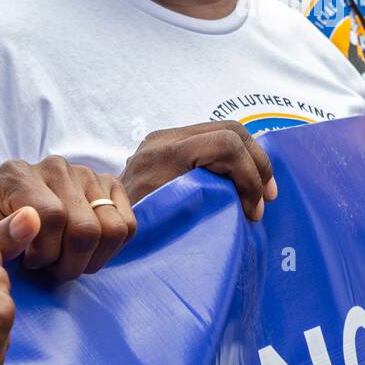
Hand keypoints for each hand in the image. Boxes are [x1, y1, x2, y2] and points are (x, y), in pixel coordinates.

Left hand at [0, 157, 135, 280]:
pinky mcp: (110, 184)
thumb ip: (0, 238)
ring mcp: (86, 172)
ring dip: (93, 259)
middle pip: (85, 229)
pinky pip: (128, 226)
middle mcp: (55, 166)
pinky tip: (86, 250)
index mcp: (17, 174)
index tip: (31, 262)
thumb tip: (30, 220)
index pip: (52, 217)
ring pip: (113, 229)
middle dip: (70, 264)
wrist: (15, 219)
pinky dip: (111, 249)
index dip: (45, 252)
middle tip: (53, 269)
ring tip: (69, 260)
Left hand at [121, 121, 275, 221]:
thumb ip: (207, 205)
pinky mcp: (168, 144)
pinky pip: (213, 141)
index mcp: (165, 156)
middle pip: (232, 131)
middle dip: (257, 164)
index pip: (226, 144)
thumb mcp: (167, 223)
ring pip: (227, 131)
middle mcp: (165, 139)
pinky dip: (235, 161)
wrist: (97, 224)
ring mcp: (166, 138)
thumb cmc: (130, 233)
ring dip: (250, 161)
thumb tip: (249, 209)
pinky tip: (241, 184)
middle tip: (266, 198)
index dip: (249, 176)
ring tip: (259, 193)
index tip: (253, 210)